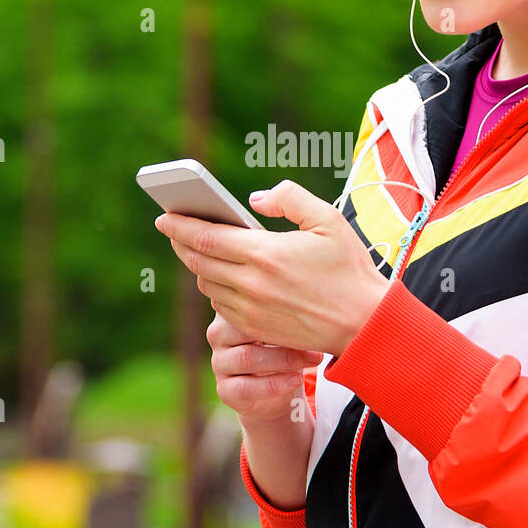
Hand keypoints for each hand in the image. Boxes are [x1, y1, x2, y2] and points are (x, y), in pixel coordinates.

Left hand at [153, 179, 388, 355]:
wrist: (363, 324)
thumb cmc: (349, 268)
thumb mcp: (328, 219)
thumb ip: (289, 198)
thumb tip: (255, 200)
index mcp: (266, 253)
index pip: (207, 237)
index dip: (180, 226)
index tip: (164, 215)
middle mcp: (252, 284)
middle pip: (198, 262)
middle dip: (181, 243)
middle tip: (173, 229)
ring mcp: (251, 310)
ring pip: (207, 285)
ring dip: (197, 266)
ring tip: (197, 250)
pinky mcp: (255, 329)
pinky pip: (221, 306)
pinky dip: (215, 288)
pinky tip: (222, 276)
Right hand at [206, 310, 322, 425]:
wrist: (278, 392)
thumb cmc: (284, 348)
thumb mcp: (285, 328)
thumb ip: (287, 313)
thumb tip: (312, 303)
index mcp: (232, 311)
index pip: (247, 301)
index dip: (279, 306)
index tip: (309, 312)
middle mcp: (219, 334)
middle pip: (246, 328)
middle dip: (285, 334)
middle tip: (316, 338)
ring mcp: (219, 362)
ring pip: (246, 357)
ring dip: (284, 359)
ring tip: (312, 360)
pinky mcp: (225, 390)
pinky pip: (245, 387)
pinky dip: (274, 384)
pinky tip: (296, 380)